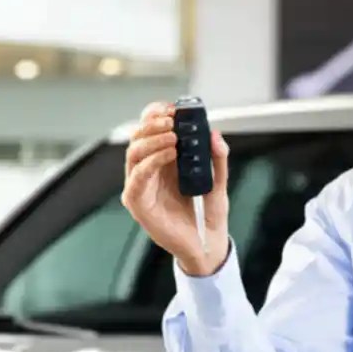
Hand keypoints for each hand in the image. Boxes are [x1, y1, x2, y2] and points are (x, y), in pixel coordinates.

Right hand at [121, 101, 230, 275]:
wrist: (207, 244)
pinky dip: (152, 162)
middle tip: (172, 120)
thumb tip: (215, 134)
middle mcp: (148, 171)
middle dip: (153, 123)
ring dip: (153, 140)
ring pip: (134, 153)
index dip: (155, 114)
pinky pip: (137, 178)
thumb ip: (218, 159)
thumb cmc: (207, 214)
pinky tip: (169, 155)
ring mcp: (141, 187)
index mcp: (162, 161)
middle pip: (138, 137)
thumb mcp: (218, 182)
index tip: (171, 107)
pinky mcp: (138, 204)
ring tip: (174, 137)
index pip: (149, 130)